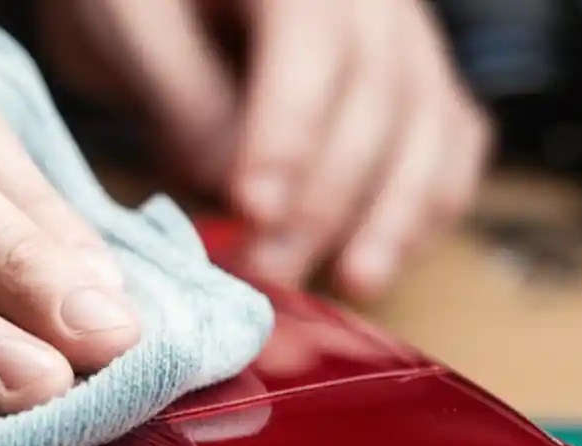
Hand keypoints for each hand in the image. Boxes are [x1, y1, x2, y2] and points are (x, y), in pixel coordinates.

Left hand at [35, 0, 491, 300]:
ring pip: (431, 125)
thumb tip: (245, 195)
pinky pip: (451, 140)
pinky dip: (430, 203)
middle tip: (271, 270)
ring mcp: (405, 35)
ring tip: (355, 281)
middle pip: (378, 96)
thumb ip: (183, 101)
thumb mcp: (129, 28)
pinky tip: (385, 253)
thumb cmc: (136, 0)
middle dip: (327, 198)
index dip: (291, 132)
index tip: (255, 209)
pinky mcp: (416, 79)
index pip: (312, 42)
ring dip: (397, 215)